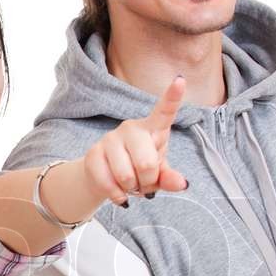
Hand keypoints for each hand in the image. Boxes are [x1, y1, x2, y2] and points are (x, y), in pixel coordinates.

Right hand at [81, 76, 189, 205]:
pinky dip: (117, 195)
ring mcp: (110, 139)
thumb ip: (170, 178)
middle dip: (148, 182)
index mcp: (153, 128)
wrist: (107, 178)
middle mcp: (131, 128)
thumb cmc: (139, 170)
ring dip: (131, 189)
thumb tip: (182, 184)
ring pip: (126, 176)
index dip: (172, 97)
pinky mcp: (93, 153)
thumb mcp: (159, 174)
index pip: (164, 111)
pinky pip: (108, 183)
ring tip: (130, 185)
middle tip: (144, 183)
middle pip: (146, 163)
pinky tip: (119, 192)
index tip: (180, 80)